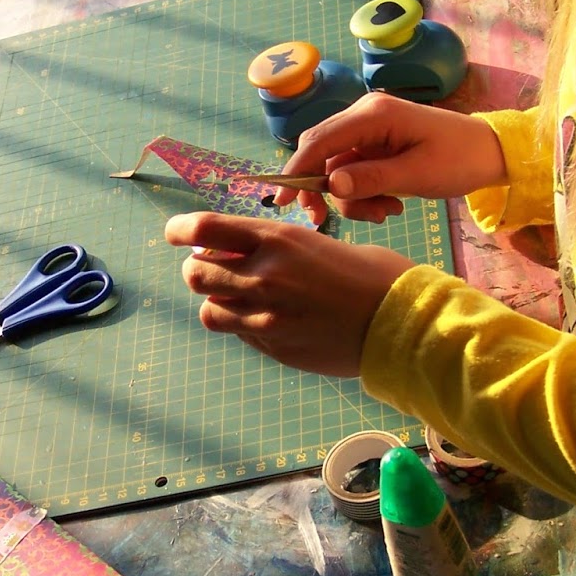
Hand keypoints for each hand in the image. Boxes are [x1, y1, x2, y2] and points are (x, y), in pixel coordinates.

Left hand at [165, 211, 414, 375]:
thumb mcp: (319, 244)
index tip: (174, 233)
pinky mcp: (273, 347)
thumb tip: (243, 253)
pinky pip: (239, 334)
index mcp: (277, 239)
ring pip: (209, 310)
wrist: (402, 324)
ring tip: (238, 298)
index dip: (180, 229)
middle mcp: (263, 276)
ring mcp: (265, 316)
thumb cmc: (372, 276)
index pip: (204, 228)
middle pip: (196, 273)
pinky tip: (268, 320)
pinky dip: (242, 325)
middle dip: (199, 269)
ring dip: (217, 301)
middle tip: (213, 268)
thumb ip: (277, 249)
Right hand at [271, 93, 506, 224]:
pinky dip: (363, 194)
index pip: (320, 140)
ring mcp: (369, 131)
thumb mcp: (418, 175)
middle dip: (323, 189)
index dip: (297, 169)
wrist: (490, 153)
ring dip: (352, 198)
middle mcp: (365, 116)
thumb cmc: (460, 159)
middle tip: (326, 221)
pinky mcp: (375, 146)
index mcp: (374, 114)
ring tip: (385, 214)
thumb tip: (331, 184)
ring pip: (336, 168)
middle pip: (320, 152)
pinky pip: (353, 172)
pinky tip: (389, 206)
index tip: (283, 201)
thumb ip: (372, 179)